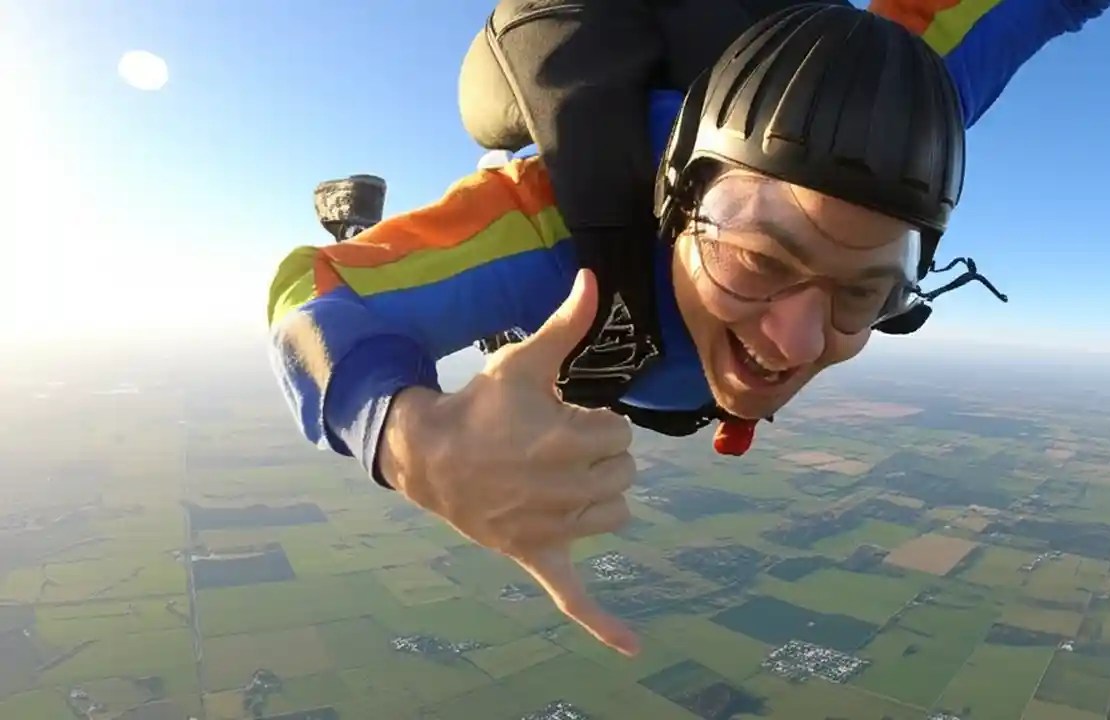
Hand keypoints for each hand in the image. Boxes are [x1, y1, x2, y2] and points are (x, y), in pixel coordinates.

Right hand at [378, 269, 640, 655]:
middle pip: (623, 475)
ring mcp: (549, 529)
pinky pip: (573, 597)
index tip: (566, 416)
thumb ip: (565, 327)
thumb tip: (592, 278)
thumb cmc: (478, 405)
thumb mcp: (522, 362)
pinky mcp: (536, 556)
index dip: (598, 422)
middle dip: (600, 456)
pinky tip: (632, 647)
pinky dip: (603, 623)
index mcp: (562, 440)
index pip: (621, 435)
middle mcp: (560, 489)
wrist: (426, 457)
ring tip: (565, 481)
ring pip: (615, 517)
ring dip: (602, 499)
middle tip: (560, 446)